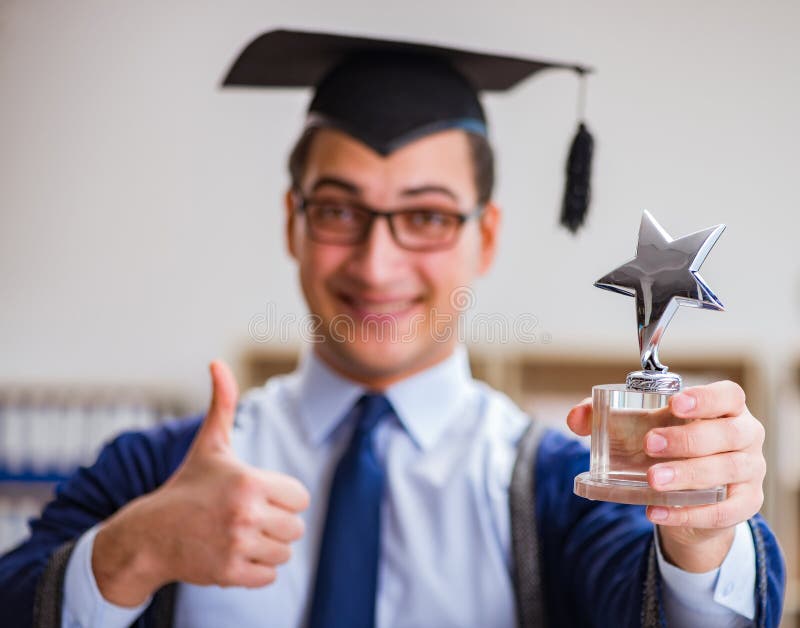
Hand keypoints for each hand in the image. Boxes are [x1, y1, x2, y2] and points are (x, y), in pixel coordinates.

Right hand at [93, 360, 310, 605]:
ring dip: (267, 546)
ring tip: (239, 534)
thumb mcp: (209, 445)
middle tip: (247, 517)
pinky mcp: (229, 573)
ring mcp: (237, 545)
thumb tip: (216, 362)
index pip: (300, 497)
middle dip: (276, 523)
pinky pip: (269, 575)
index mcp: (248, 482)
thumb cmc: (187, 486)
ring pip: (284, 552)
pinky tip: (234, 553)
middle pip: (296, 527)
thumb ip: (222, 403)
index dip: (282, 497)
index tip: (259, 495)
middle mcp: (245, 514)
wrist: (149, 534)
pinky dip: (256, 569)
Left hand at [566, 380, 765, 571]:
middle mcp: (745, 436)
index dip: (706, 398)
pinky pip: (724, 510)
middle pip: (728, 434)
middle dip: (688, 439)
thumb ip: (603, 417)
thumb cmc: (666, 447)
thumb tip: (576, 418)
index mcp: (724, 409)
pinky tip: (658, 510)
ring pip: (728, 471)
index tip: (674, 404)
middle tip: (650, 444)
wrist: (687, 497)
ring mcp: (750, 471)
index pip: (728, 395)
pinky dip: (690, 512)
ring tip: (652, 480)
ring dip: (688, 475)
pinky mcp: (745, 504)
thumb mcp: (638, 427)